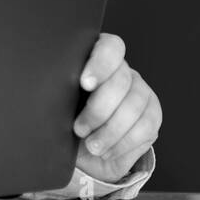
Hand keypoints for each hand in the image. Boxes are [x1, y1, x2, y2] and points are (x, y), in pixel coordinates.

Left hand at [72, 33, 161, 183]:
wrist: (84, 146)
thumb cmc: (64, 117)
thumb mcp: (58, 103)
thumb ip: (60, 92)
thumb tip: (47, 93)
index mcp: (98, 58)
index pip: (109, 48)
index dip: (100, 65)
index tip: (85, 84)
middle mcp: (123, 70)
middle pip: (121, 81)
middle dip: (98, 110)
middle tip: (78, 129)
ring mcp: (141, 91)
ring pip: (134, 106)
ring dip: (110, 131)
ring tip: (92, 146)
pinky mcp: (152, 113)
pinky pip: (145, 127)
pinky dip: (123, 143)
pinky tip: (106, 151)